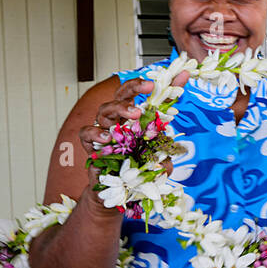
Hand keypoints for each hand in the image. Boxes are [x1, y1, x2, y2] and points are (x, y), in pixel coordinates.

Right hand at [79, 72, 188, 189]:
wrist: (118, 190)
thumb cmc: (136, 170)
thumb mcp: (158, 161)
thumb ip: (166, 155)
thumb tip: (173, 157)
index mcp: (137, 119)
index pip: (149, 98)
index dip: (164, 87)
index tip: (180, 76)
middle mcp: (119, 120)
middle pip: (122, 94)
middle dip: (135, 86)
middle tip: (149, 86)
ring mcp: (103, 131)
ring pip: (105, 109)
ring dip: (120, 108)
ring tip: (136, 114)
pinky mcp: (91, 145)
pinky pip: (86, 133)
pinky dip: (94, 132)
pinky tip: (106, 138)